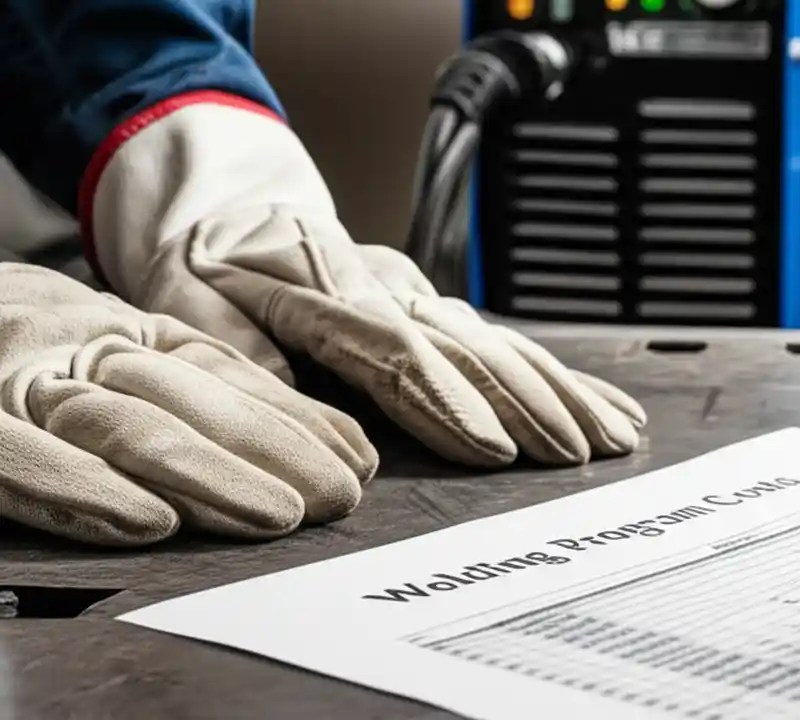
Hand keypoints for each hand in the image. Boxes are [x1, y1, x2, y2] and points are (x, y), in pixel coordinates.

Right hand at [0, 263, 374, 545]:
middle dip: (270, 450)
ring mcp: (15, 380)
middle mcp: (77, 347)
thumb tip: (317, 440)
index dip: (293, 418)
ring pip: (121, 424)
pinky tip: (146, 522)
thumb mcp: (116, 349)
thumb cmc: (25, 348)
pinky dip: (81, 490)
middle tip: (332, 498)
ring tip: (273, 516)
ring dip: (206, 474)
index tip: (353, 459)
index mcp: (124, 330)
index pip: (224, 374)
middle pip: (187, 399)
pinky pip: (14, 458)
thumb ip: (198, 386)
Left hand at [84, 94, 644, 468]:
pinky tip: (608, 406)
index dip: (447, 400)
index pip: (396, 349)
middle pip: (471, 350)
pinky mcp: (441, 312)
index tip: (491, 448)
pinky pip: (509, 344)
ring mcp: (423, 299)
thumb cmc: (209, 264)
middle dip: (529, 405)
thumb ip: (233, 348)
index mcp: (327, 290)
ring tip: (611, 439)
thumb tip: (279, 398)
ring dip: (559, 394)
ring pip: (503, 346)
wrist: (234, 211)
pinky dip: (562, 378)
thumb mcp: (187, 299)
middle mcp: (390, 291)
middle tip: (578, 455)